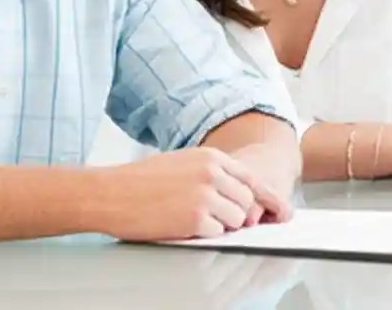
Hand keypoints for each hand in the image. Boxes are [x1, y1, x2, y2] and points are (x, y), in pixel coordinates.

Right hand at [89, 147, 292, 240]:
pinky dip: (203, 235)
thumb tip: (240, 195)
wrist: (109, 193)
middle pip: (246, 202)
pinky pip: (216, 233)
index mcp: (212, 158)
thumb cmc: (141, 180)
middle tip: (210, 216)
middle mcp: (213, 174)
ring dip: (220, 225)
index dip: (267, 198)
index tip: (282, 211)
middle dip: (235, 214)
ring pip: (236, 220)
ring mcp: (205, 196)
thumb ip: (213, 174)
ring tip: (190, 218)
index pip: (252, 178)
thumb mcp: (183, 162)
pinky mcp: (195, 218)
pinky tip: (181, 225)